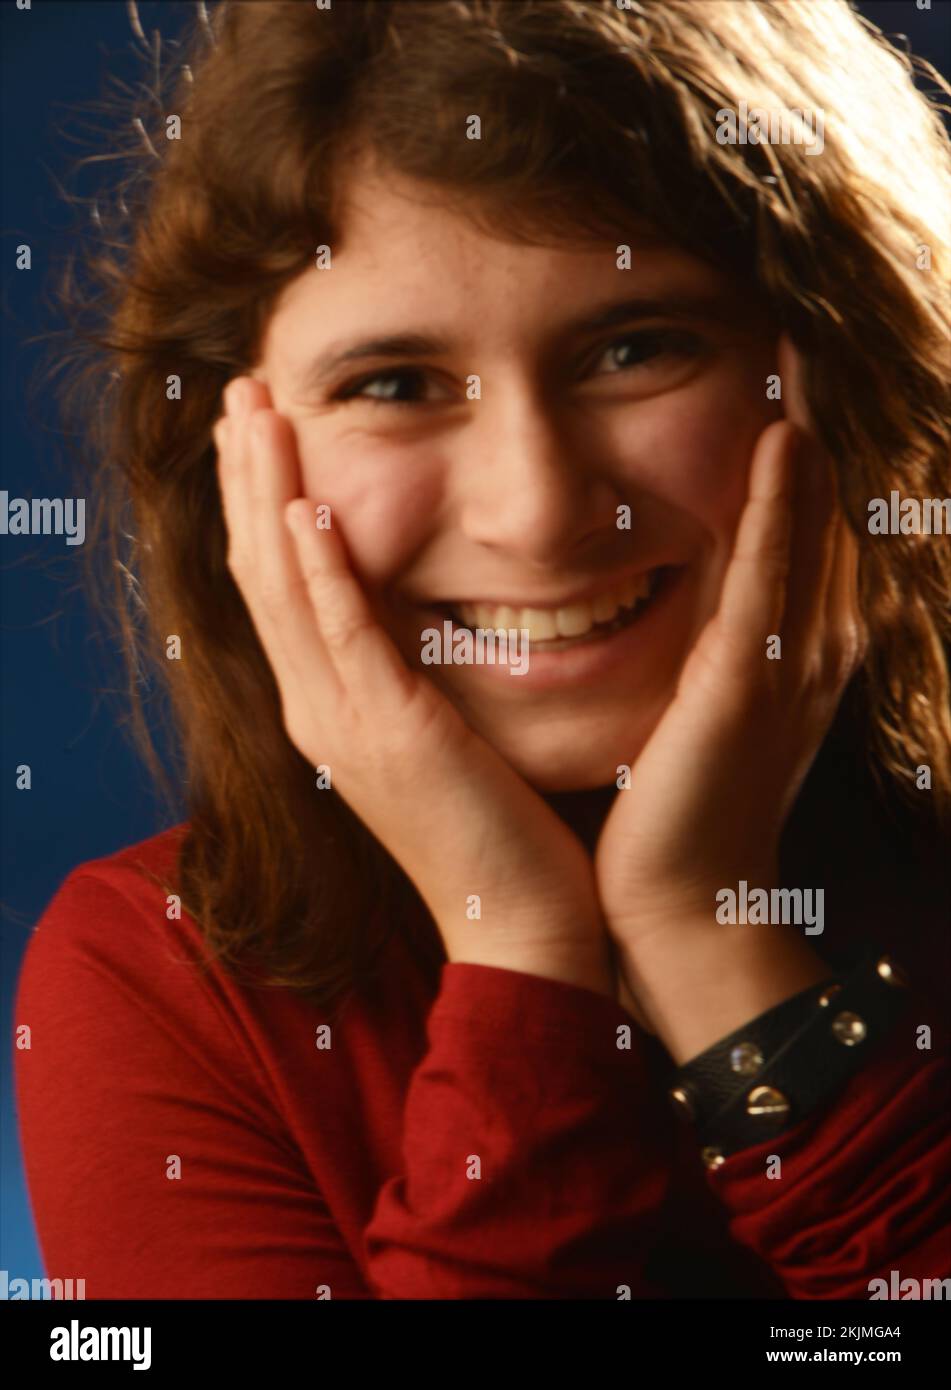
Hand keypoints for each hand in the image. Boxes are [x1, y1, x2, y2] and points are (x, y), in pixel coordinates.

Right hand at [214, 378, 612, 993]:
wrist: (519, 922)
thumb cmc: (493, 828)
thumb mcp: (436, 734)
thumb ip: (412, 670)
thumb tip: (421, 608)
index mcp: (328, 703)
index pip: (277, 583)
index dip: (261, 500)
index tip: (263, 428)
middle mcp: (317, 707)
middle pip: (261, 569)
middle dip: (249, 475)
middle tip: (242, 390)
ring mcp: (343, 724)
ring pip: (284, 589)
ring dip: (268, 495)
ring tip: (257, 415)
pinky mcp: (388, 735)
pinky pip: (342, 639)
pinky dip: (320, 574)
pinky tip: (309, 512)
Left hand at [594, 338, 866, 963]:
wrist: (679, 908)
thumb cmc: (670, 822)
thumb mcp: (689, 723)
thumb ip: (696, 662)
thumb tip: (666, 612)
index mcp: (783, 657)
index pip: (795, 537)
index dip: (795, 463)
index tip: (778, 387)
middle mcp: (802, 650)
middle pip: (817, 517)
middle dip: (812, 431)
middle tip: (800, 341)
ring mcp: (786, 664)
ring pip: (807, 529)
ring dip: (808, 441)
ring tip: (802, 357)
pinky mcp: (749, 683)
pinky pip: (769, 577)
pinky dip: (781, 506)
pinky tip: (784, 440)